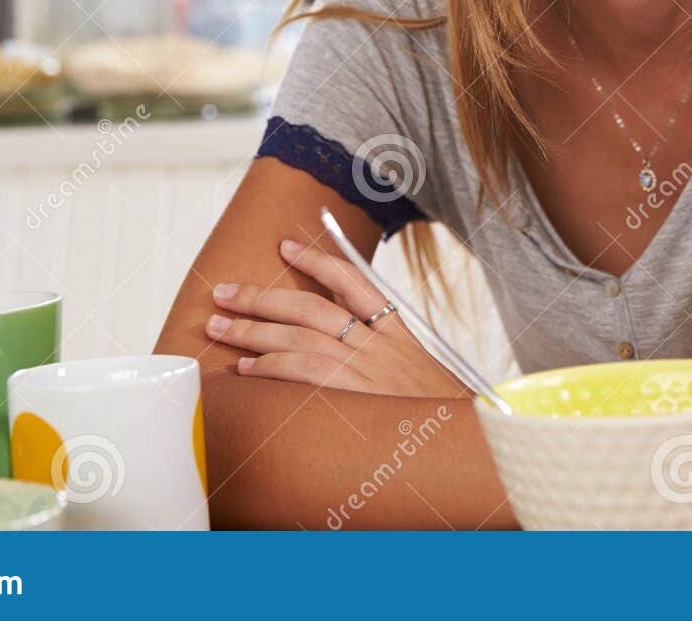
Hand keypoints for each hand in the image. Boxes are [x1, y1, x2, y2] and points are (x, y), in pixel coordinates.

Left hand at [207, 239, 469, 398]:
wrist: (474, 444)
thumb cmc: (447, 418)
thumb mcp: (428, 376)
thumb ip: (391, 359)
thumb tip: (348, 348)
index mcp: (400, 334)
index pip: (354, 282)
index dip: (317, 260)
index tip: (285, 246)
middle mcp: (380, 346)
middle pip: (311, 307)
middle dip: (262, 296)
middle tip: (222, 292)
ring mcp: (366, 371)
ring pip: (298, 337)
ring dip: (252, 330)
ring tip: (218, 327)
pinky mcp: (353, 396)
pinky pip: (301, 373)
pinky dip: (270, 368)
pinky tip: (245, 369)